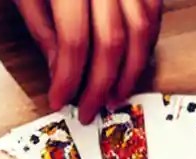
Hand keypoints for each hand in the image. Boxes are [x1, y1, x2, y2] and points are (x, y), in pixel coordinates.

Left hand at [13, 0, 163, 122]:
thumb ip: (41, 26)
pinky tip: (132, 62)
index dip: (68, 77)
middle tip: (91, 110)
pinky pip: (153, 11)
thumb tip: (59, 70)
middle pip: (112, 40)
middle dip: (102, 84)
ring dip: (131, 70)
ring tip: (116, 95)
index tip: (60, 100)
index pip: (73, 40)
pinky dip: (146, 42)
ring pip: (141, 29)